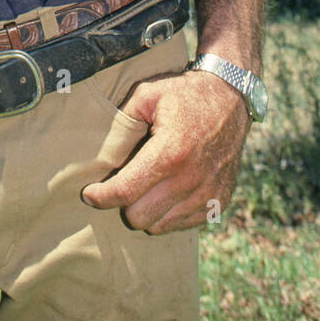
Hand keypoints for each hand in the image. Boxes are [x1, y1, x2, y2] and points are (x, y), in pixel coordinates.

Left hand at [80, 69, 249, 232]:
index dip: (101, 197)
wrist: (231, 97)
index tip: (88, 194)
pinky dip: (169, 213)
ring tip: (144, 186)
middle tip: (121, 184)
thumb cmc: (184, 94)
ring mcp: (208, 194)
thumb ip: (121, 121)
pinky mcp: (219, 201)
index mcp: (169, 153)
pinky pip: (183, 224)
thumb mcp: (147, 94)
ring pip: (160, 226)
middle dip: (123, 204)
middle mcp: (191, 180)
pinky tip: (166, 191)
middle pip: (140, 217)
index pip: (125, 191)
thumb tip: (100, 150)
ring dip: (146, 210)